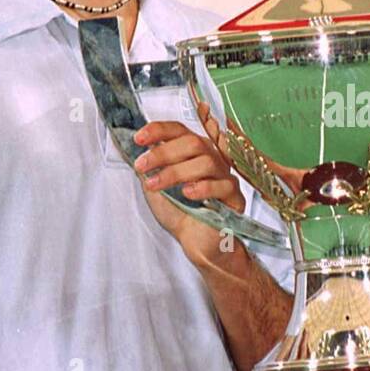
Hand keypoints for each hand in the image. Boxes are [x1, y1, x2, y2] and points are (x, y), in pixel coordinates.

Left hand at [133, 102, 244, 261]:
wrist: (195, 240)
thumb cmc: (179, 211)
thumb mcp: (155, 186)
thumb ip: (149, 166)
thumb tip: (134, 148)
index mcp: (192, 152)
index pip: (179, 130)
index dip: (159, 130)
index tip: (139, 138)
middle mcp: (211, 158)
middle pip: (193, 143)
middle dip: (163, 153)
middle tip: (142, 165)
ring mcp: (224, 176)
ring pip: (206, 162)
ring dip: (176, 172)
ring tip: (157, 185)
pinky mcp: (234, 196)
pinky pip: (222, 185)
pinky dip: (202, 188)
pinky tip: (187, 194)